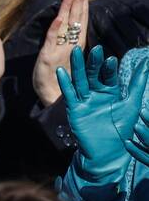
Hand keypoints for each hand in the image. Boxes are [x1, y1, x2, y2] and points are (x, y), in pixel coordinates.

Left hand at [34, 0, 90, 105]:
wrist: (52, 93)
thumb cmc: (58, 74)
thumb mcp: (62, 53)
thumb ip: (65, 39)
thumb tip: (66, 23)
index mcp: (75, 43)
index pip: (80, 19)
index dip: (82, 3)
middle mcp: (71, 44)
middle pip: (77, 18)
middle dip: (79, 1)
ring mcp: (61, 49)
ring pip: (67, 26)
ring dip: (69, 9)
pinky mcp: (49, 56)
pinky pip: (53, 40)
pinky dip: (56, 29)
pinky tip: (59, 18)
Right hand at [61, 46, 146, 180]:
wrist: (109, 151)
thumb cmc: (122, 130)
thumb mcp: (131, 104)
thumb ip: (137, 83)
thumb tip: (148, 63)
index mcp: (110, 92)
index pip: (108, 75)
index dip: (109, 67)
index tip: (111, 58)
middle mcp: (95, 95)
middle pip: (92, 74)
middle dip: (93, 62)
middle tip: (95, 49)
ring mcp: (84, 102)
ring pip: (79, 81)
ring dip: (76, 67)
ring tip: (75, 51)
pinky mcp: (74, 111)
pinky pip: (69, 95)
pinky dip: (65, 83)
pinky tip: (60, 72)